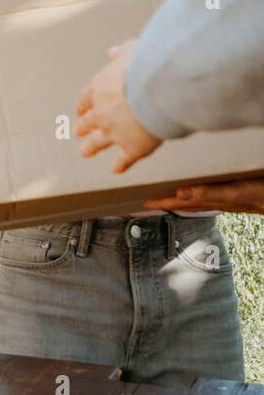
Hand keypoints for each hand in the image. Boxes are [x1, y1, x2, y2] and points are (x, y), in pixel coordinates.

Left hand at [76, 39, 161, 172]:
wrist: (158, 93)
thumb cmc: (147, 68)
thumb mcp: (133, 51)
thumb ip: (122, 52)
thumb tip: (112, 52)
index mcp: (100, 89)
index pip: (86, 97)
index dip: (83, 104)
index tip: (79, 109)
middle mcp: (102, 112)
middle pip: (88, 120)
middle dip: (83, 125)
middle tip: (77, 130)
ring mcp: (115, 132)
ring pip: (98, 141)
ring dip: (90, 147)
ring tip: (84, 152)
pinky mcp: (132, 148)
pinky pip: (123, 159)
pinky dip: (120, 165)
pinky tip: (115, 169)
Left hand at [145, 178, 263, 214]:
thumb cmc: (259, 193)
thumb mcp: (235, 191)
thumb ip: (208, 193)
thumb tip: (179, 193)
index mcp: (210, 200)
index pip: (178, 202)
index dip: (160, 202)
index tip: (142, 203)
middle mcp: (215, 200)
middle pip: (183, 202)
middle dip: (165, 202)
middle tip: (147, 200)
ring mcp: (225, 198)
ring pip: (195, 199)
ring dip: (179, 198)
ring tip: (165, 196)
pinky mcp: (235, 192)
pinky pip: (209, 194)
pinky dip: (197, 193)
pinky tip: (197, 190)